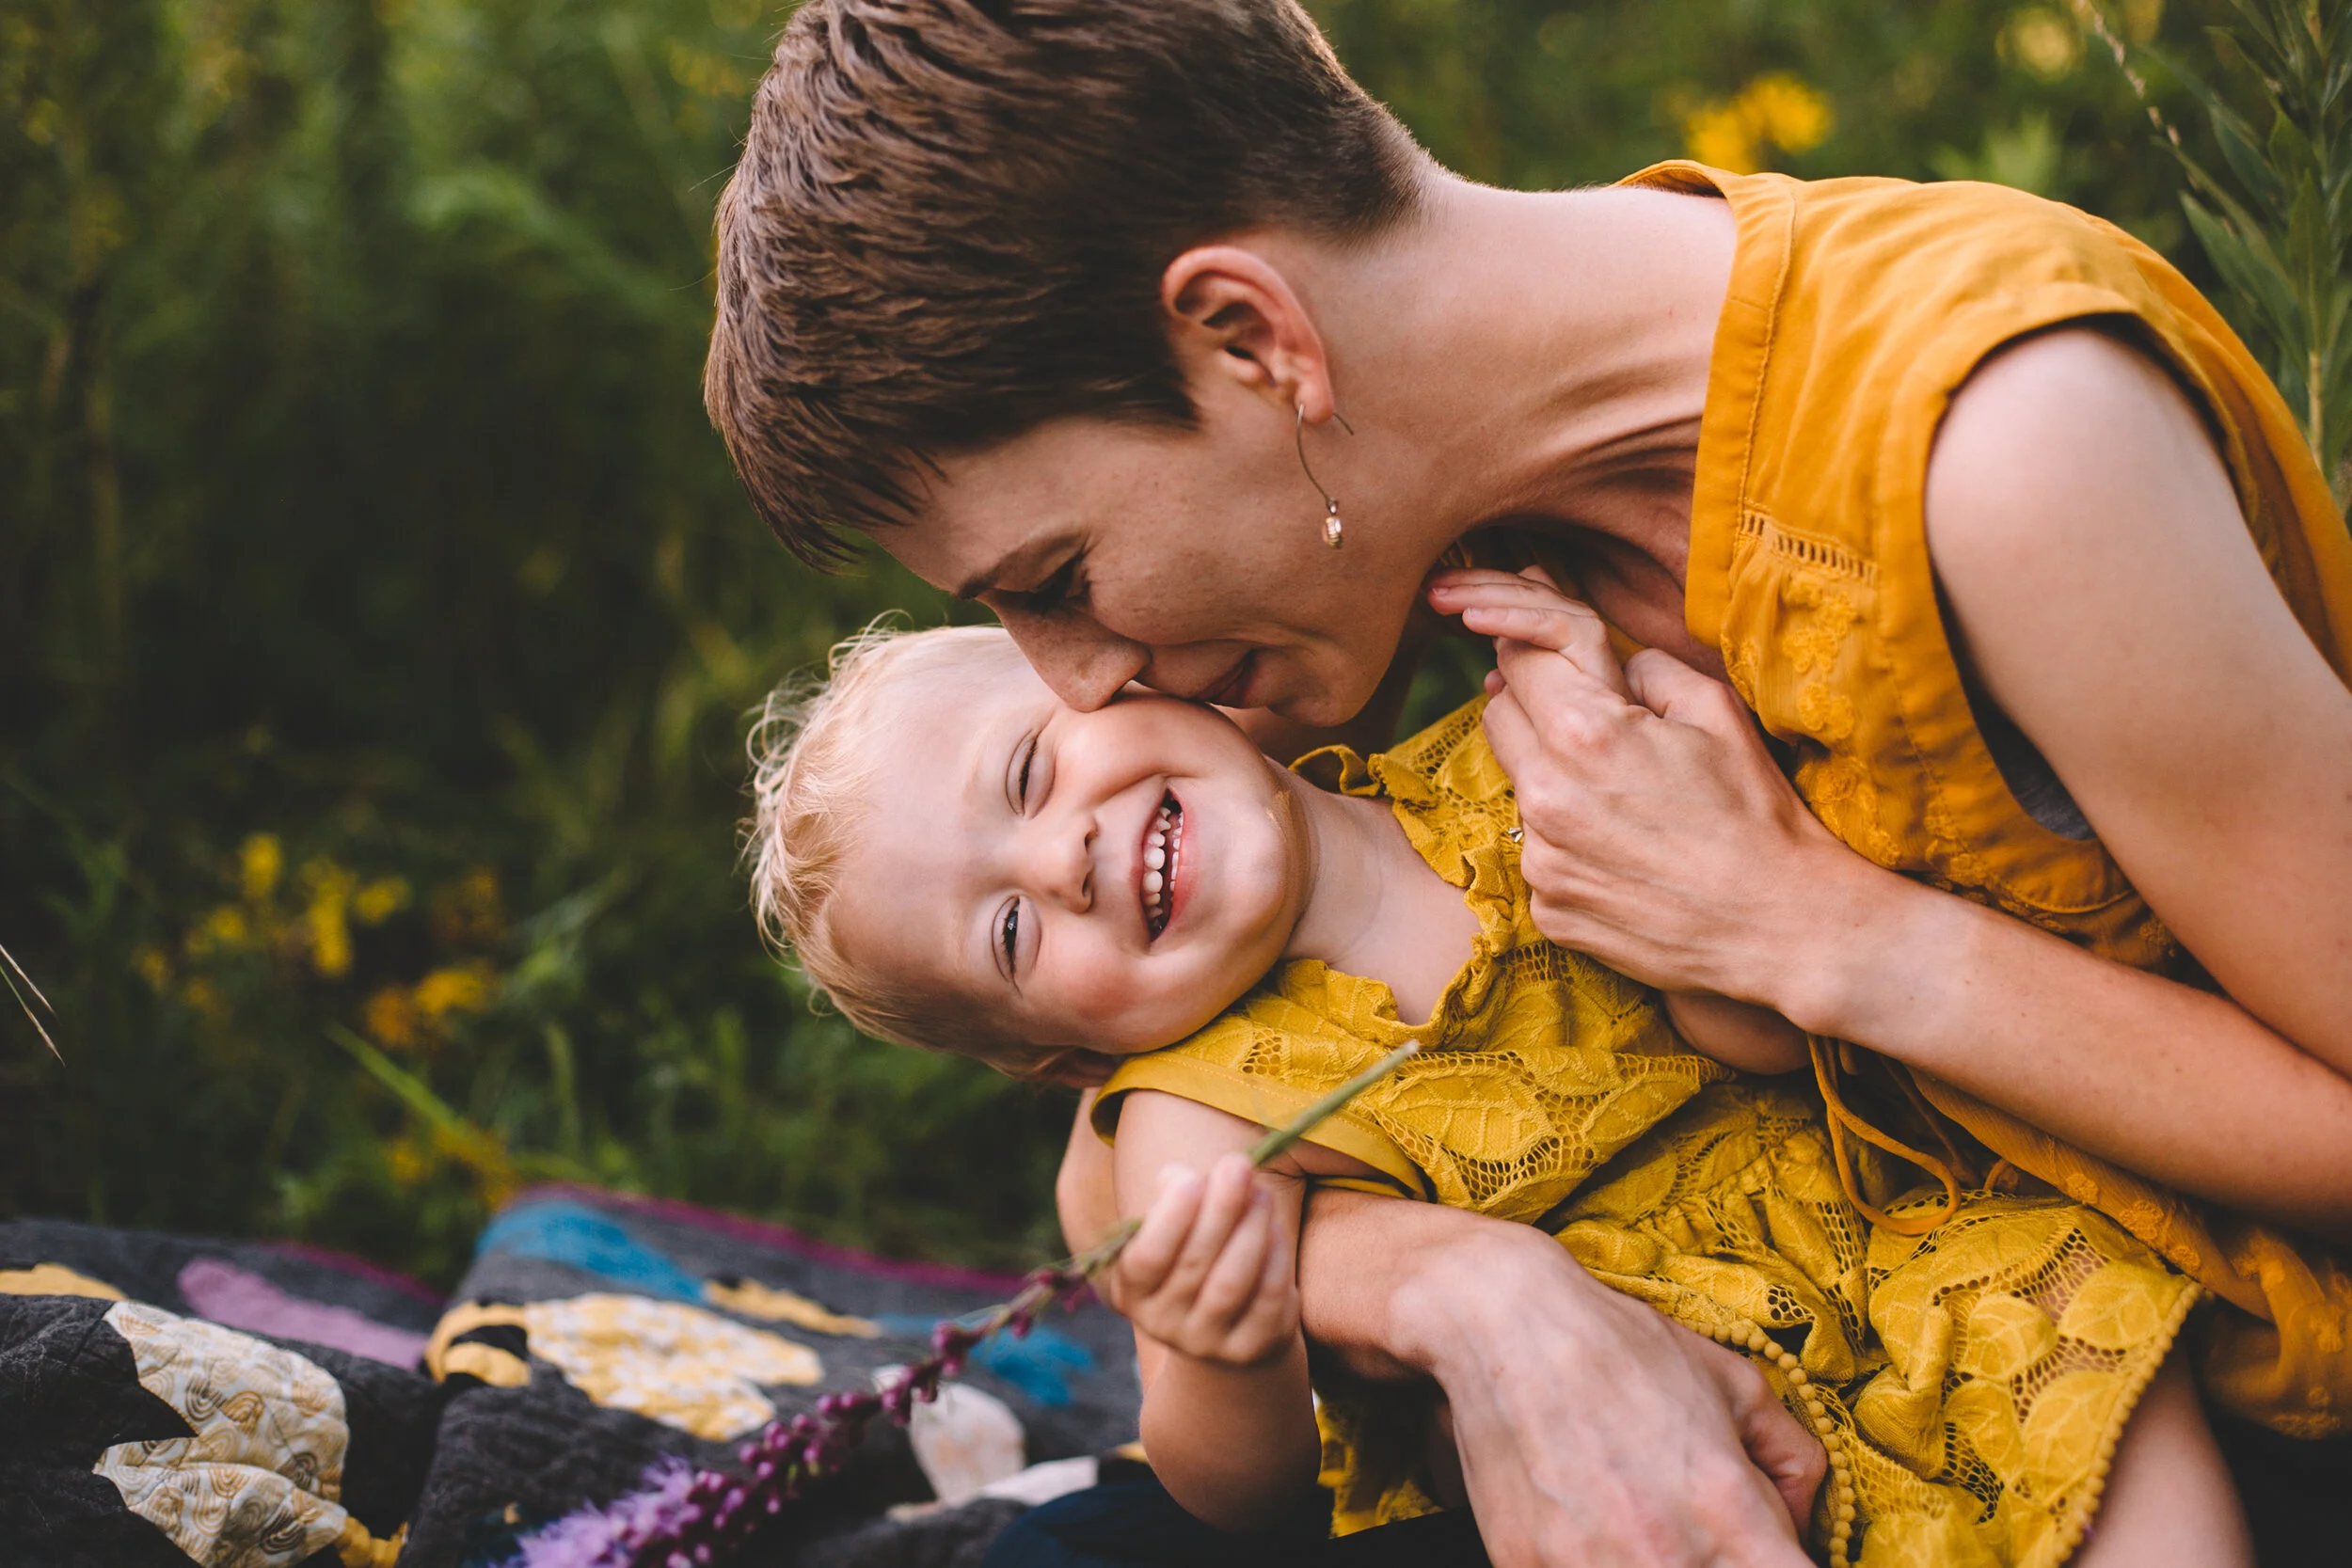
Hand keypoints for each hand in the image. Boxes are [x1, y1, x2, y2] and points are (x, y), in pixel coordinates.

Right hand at [1112, 1153, 1299, 1366]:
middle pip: (1193, 1264)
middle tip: (1239, 1165)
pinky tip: (1275, 1229)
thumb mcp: (1174, 1231)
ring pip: (1231, 1283)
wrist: (1225, 1326)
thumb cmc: (1193, 1259)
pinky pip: (1267, 1299)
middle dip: (1220, 1209)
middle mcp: (1162, 1323)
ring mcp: (1207, 1342)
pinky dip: (1275, 1258)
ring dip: (1250, 1229)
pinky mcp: (1250, 1348)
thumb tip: (1177, 1175)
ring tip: (1261, 1194)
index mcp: (1132, 1290)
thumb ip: (1172, 1200)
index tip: (1193, 1178)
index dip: (1170, 1219)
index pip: (1146, 1259)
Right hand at [1356, 1207, 1823, 1567]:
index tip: (1768, 1549)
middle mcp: (1665, 1553)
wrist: (1505, 1321)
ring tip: (1639, 1518)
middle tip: (1698, 1523)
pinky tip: (1588, 1523)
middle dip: (1721, 1560)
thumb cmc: (1622, 1345)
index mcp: (1728, 1510)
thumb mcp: (1734, 1382)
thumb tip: (1798, 1521)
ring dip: (1655, 1561)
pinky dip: (1590, 1558)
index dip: (1785, 1564)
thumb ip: (1792, 1459)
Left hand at [1429, 566, 1867, 1017]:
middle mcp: (1546, 796)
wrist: (1779, 926)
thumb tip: (1612, 663)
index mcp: (1584, 734)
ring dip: (1551, 774)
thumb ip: (1649, 668)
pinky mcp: (1548, 908)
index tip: (1540, 645)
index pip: (1518, 660)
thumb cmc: (1756, 816)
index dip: (1527, 641)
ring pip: (1518, 787)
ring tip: (1620, 793)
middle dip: (1532, 703)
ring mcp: (1541, 859)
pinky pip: (1539, 852)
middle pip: (1499, 717)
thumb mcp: (1717, 713)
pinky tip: (1623, 850)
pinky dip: (1567, 841)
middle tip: (1584, 713)